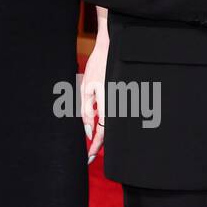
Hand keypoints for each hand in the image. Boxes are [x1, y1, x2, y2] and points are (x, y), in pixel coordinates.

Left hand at [81, 34, 106, 163]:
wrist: (111, 48)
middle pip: (107, 132)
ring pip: (110, 125)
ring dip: (102, 136)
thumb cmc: (97, 66)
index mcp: (108, 104)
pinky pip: (112, 115)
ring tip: (93, 147)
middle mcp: (116, 106)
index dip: (95, 147)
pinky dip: (106, 125)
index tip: (89, 158)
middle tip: (90, 157)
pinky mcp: (118, 98)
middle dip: (98, 146)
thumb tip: (88, 131)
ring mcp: (119, 102)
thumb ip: (87, 110)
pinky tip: (99, 128)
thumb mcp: (86, 88)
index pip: (102, 133)